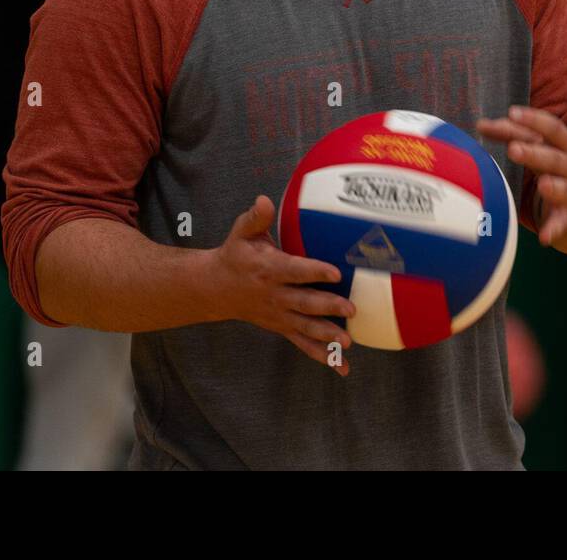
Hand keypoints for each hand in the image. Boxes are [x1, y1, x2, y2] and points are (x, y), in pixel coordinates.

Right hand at [207, 195, 355, 374]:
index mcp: (268, 269)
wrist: (216, 288)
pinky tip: (342, 367)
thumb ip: (255, 217)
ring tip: (347, 342)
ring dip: (327, 335)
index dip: (314, 271)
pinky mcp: (282, 327)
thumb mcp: (241, 233)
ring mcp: (279, 314)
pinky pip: (303, 344)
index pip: (294, 270)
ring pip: (305, 327)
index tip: (335, 272)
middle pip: (304, 302)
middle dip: (328, 307)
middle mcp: (275, 295)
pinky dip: (322, 356)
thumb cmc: (235, 254)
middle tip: (351, 309)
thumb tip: (264, 200)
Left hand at [476, 105, 566, 248]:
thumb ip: (514, 134)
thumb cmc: (560, 160)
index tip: (512, 113)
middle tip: (513, 149)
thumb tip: (480, 125)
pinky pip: (562, 222)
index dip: (532, 120)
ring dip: (553, 187)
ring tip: (543, 186)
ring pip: (562, 188)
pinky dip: (554, 229)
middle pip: (553, 158)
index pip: (551, 128)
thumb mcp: (546, 144)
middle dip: (535, 153)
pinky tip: (544, 237)